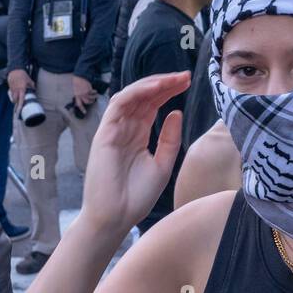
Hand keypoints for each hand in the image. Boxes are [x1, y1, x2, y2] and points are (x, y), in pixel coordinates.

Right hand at [7, 69, 33, 106]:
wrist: (14, 70)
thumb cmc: (22, 75)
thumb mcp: (29, 80)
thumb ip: (32, 85)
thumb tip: (34, 89)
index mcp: (22, 89)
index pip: (20, 99)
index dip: (20, 105)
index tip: (19, 110)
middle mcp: (16, 90)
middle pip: (15, 100)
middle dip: (17, 104)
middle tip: (19, 106)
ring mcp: (12, 89)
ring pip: (12, 97)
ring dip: (15, 100)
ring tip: (17, 101)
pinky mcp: (10, 87)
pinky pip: (11, 93)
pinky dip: (13, 95)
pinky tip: (16, 94)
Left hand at [71, 75, 97, 111]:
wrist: (79, 77)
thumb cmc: (77, 82)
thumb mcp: (76, 89)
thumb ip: (79, 93)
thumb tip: (83, 97)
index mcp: (77, 95)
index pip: (79, 104)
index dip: (82, 109)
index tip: (85, 113)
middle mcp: (80, 95)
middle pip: (87, 102)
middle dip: (90, 102)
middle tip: (93, 101)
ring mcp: (84, 93)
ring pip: (91, 99)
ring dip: (94, 97)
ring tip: (96, 96)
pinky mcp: (88, 90)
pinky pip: (93, 93)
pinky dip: (95, 92)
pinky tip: (95, 91)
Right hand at [81, 71, 190, 235]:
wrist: (116, 217)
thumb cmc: (136, 197)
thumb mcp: (162, 164)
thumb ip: (169, 139)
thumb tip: (176, 112)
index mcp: (137, 136)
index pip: (152, 106)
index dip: (168, 92)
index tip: (187, 83)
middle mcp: (124, 129)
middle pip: (143, 97)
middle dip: (164, 84)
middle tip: (185, 76)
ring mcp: (113, 130)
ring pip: (131, 96)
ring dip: (152, 84)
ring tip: (173, 79)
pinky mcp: (104, 133)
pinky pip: (118, 105)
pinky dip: (136, 93)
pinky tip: (155, 88)